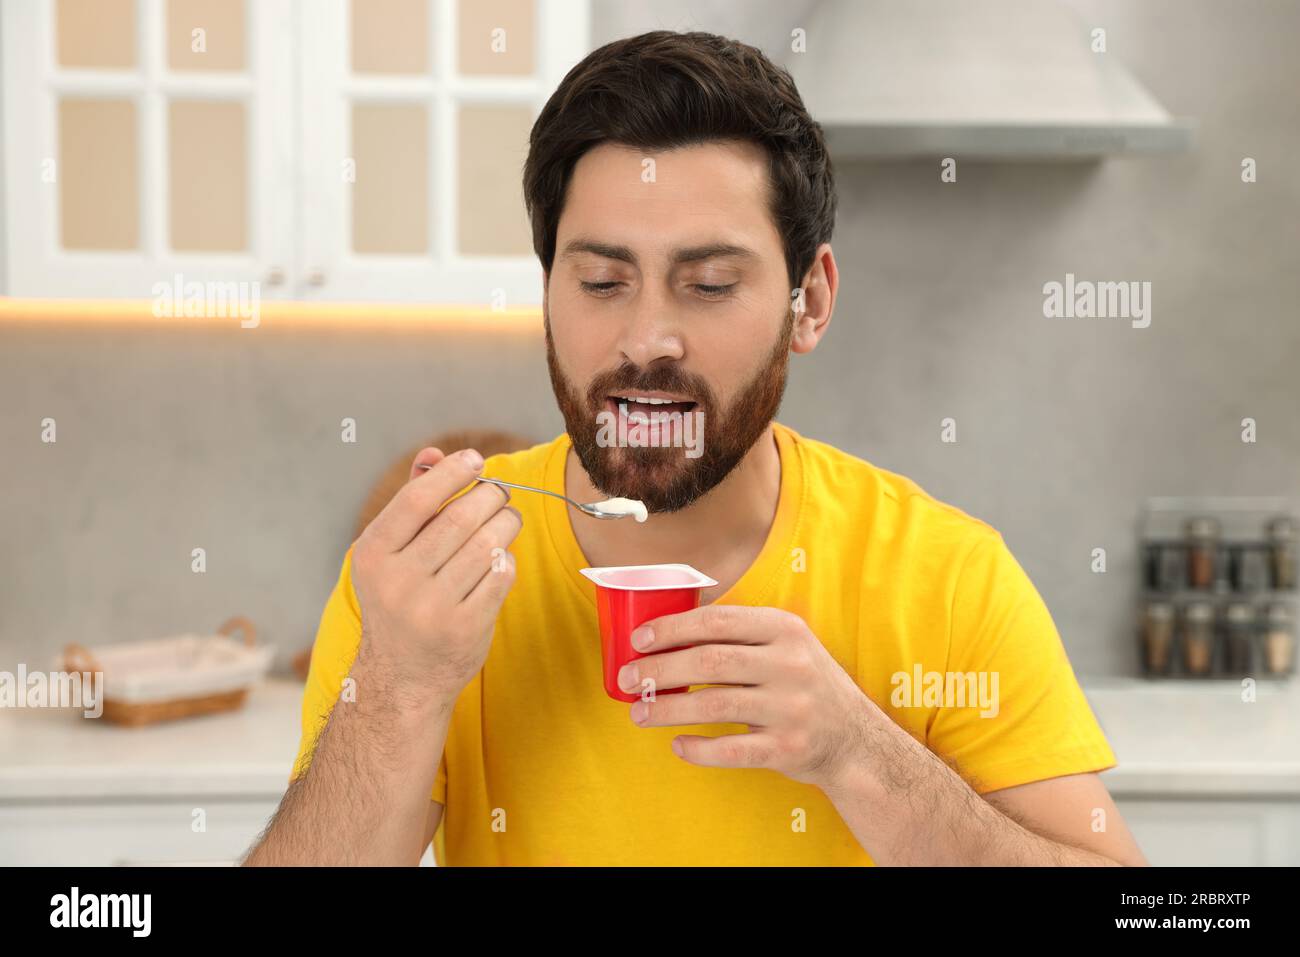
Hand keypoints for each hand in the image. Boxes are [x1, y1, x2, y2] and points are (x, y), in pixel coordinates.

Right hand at [349, 447, 521, 708]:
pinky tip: (498, 559)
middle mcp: (398, 582)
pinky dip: (506, 559)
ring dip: (506, 523)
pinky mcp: (465, 628)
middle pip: (460, 518)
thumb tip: (434, 454)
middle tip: (499, 494)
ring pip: (488, 544)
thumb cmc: (399, 600)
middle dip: (490, 497)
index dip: (451, 472)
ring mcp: (432, 608)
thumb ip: (412, 502)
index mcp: (373, 556)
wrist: (402, 678)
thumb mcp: (391, 554)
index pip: (416, 499)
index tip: (475, 459)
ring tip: (506, 520)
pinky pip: (501, 574)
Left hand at [617, 605, 876, 789]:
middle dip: (659, 669)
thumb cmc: (805, 685)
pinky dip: (697, 749)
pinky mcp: (787, 749)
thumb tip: (667, 632)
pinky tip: (677, 745)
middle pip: (709, 661)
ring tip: (638, 713)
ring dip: (666, 710)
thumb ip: (740, 635)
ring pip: (713, 706)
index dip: (672, 628)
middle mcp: (791, 665)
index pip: (717, 621)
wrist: (855, 740)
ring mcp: (791, 708)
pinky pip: (730, 749)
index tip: (638, 640)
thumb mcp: (787, 645)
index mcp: (785, 629)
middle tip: (627, 678)